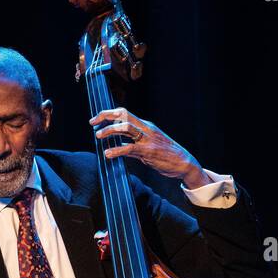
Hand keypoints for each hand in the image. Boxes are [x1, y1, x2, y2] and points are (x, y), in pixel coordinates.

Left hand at [88, 108, 211, 188]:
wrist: (184, 164)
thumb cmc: (166, 156)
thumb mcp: (147, 148)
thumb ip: (131, 146)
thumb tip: (116, 147)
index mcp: (145, 126)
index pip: (124, 113)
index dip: (108, 114)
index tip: (96, 119)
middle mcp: (146, 128)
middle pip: (123, 114)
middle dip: (106, 116)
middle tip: (93, 123)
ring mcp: (147, 139)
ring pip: (125, 127)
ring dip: (110, 130)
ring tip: (98, 136)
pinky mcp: (149, 151)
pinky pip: (130, 148)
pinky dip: (116, 150)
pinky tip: (108, 154)